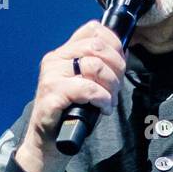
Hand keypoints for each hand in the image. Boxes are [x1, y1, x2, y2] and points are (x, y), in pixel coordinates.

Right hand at [15, 20, 125, 171]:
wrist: (48, 142)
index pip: (92, 29)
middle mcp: (55, 59)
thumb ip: (102, 67)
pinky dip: (101, 98)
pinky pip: (86, 88)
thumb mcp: (88, 84)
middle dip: (116, 67)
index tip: (121, 61)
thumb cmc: (71, 114)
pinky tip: (103, 108)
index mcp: (64, 53)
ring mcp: (51, 75)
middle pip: (97, 46)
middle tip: (117, 86)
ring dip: (111, 85)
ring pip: (94, 66)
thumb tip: (124, 51)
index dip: (113, 42)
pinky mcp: (51, 94)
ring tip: (109, 100)